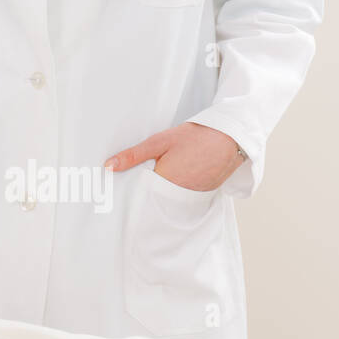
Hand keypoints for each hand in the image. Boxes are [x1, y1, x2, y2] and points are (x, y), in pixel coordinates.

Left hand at [104, 121, 244, 191]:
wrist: (229, 137)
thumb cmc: (194, 137)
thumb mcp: (159, 141)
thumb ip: (133, 155)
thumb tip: (108, 166)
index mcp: (165, 182)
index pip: (140, 197)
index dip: (129, 195)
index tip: (116, 194)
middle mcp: (179, 195)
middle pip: (153, 201)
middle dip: (143, 195)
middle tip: (133, 185)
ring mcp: (193, 197)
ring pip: (168, 201)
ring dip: (159, 194)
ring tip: (154, 181)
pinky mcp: (202, 195)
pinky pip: (181, 198)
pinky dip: (174, 192)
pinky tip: (172, 180)